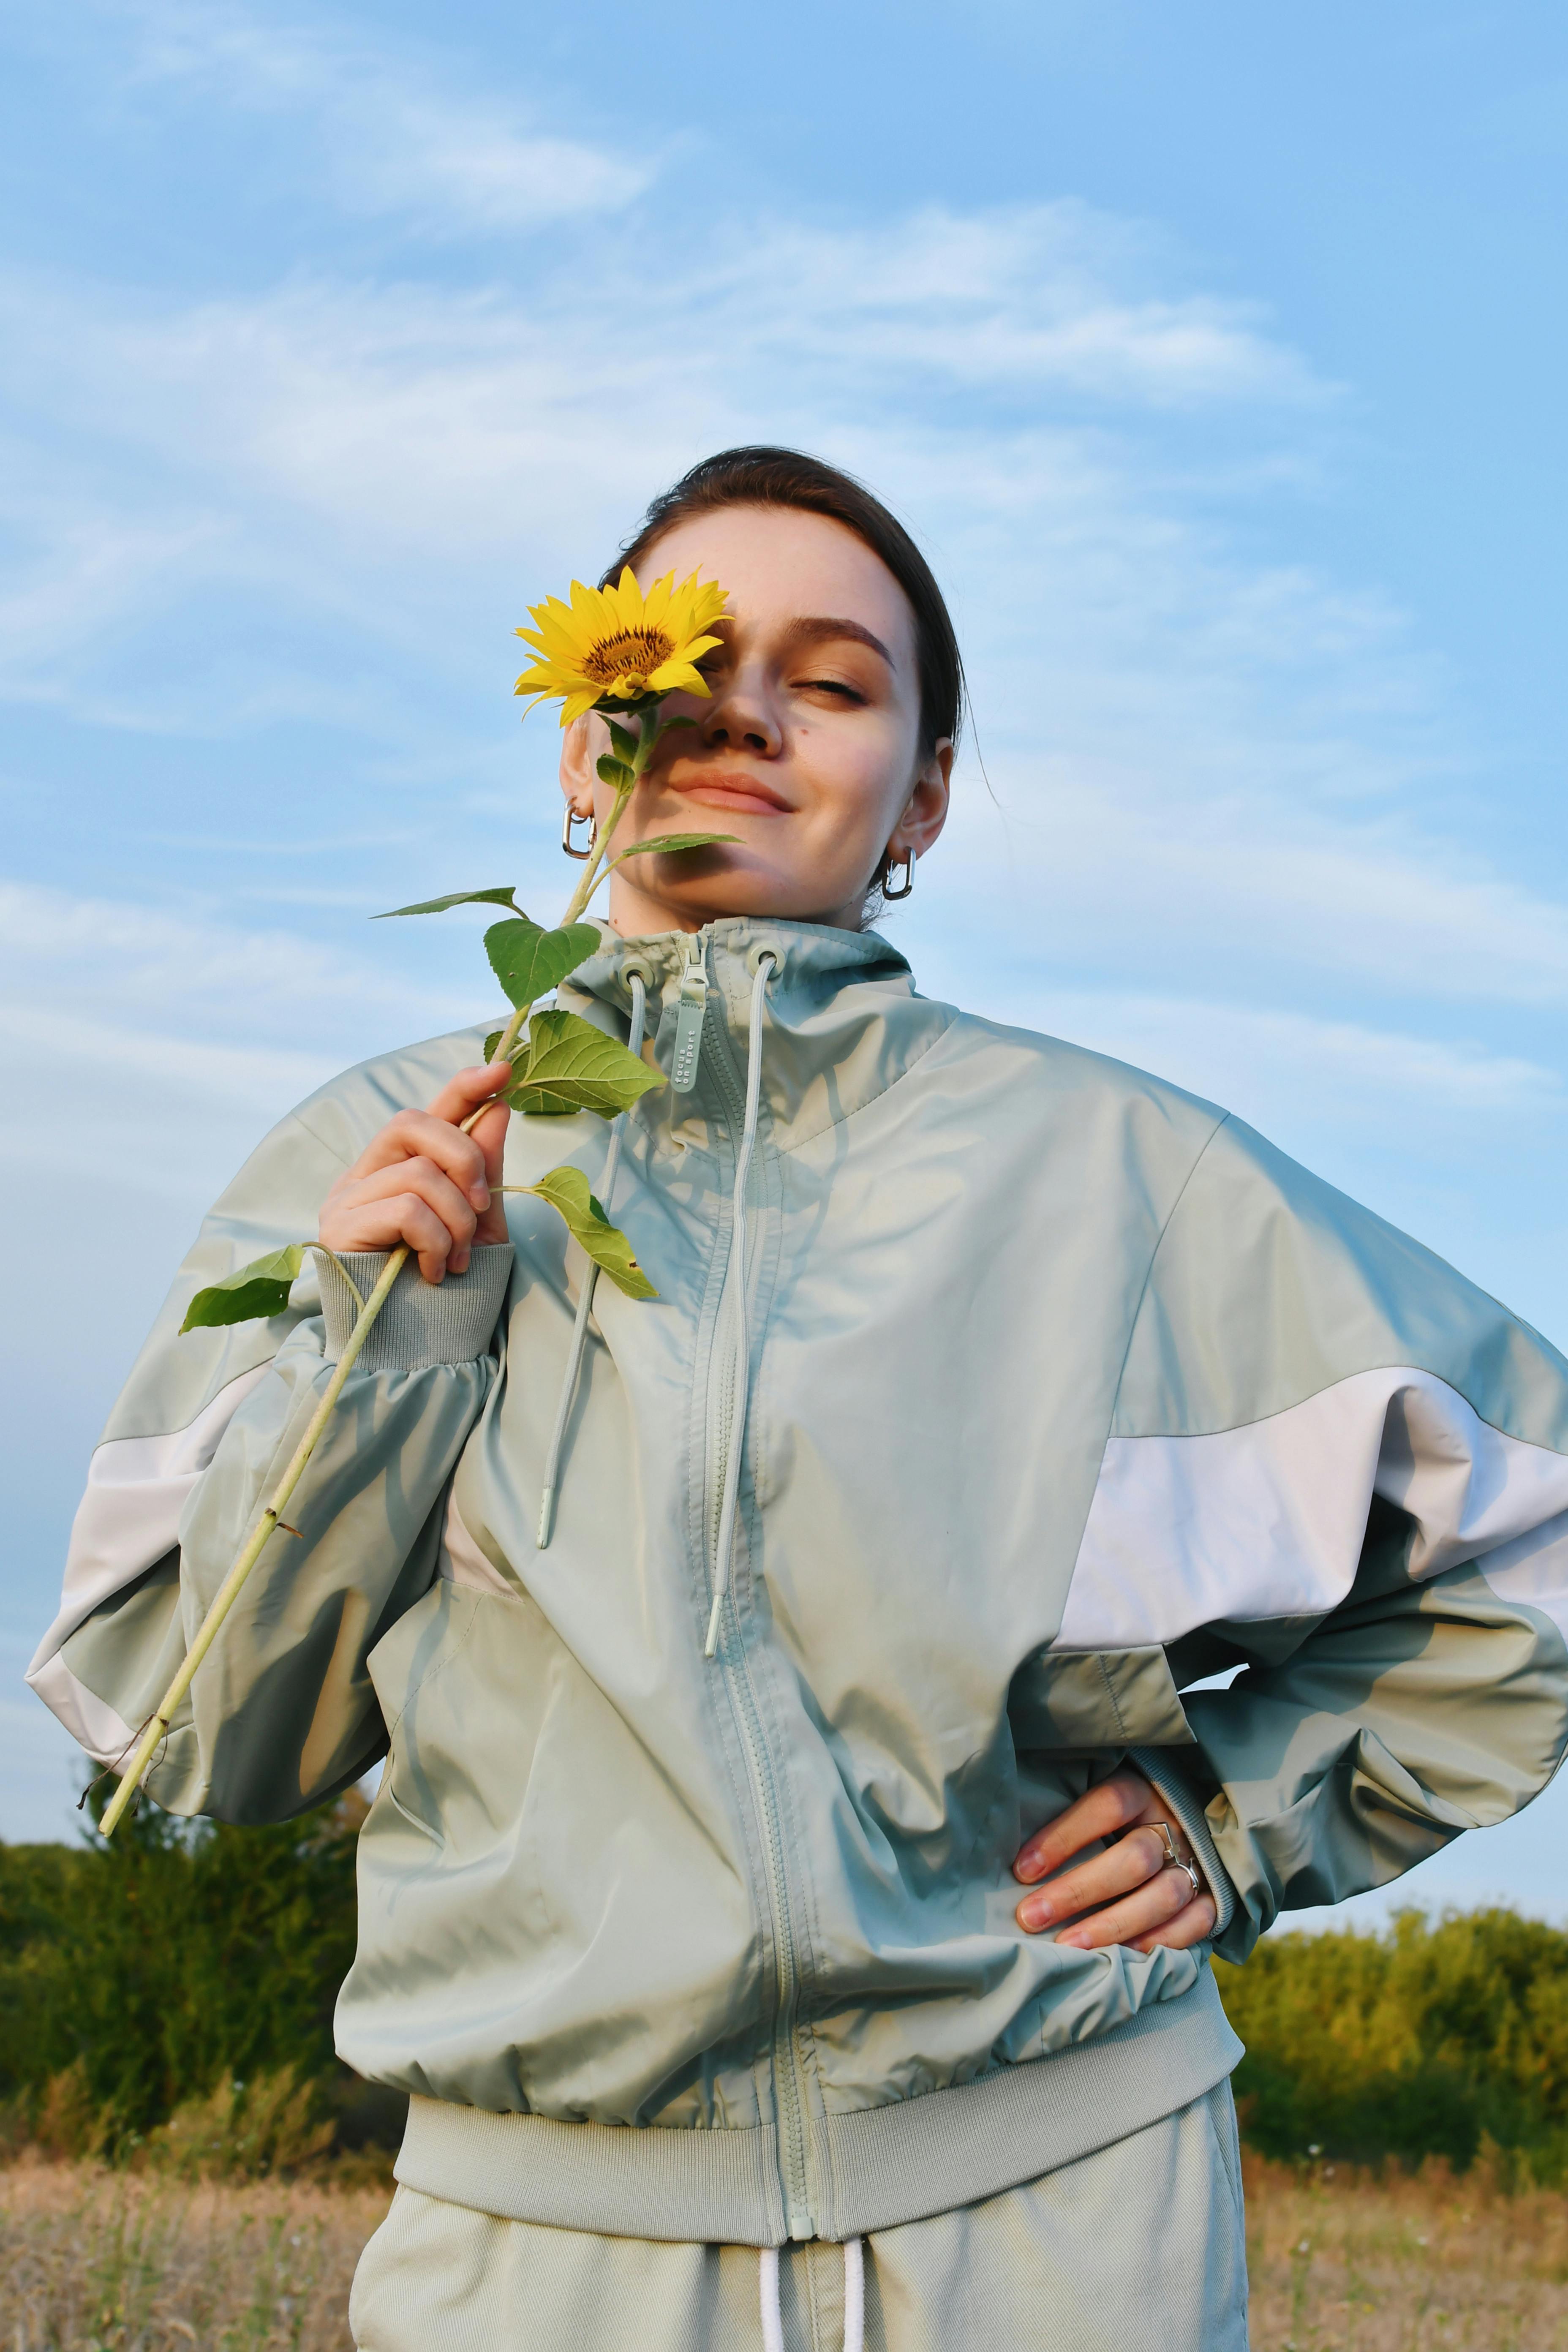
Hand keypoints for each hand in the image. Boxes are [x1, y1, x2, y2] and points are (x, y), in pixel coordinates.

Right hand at [318, 1063, 511, 1285]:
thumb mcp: (478, 1224)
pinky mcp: (338, 1229)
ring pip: (417, 1172)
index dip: (464, 1087)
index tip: (504, 1068)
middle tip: (483, 1208)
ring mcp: (345, 1200)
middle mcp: (364, 1175)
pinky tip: (435, 1272)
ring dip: (455, 1218)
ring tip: (457, 1259)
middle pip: (415, 1124)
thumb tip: (499, 1108)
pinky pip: (405, 1209)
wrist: (413, 1348)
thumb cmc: (444, 1287)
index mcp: (397, 1168)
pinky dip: (435, 1240)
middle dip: (465, 1159)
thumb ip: (484, 1169)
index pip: (429, 1111)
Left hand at [1012, 1769, 1216, 1953]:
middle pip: (1132, 1858)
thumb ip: (1067, 1823)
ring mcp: (1197, 1863)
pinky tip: (1123, 1957)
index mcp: (1142, 1792)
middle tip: (1031, 1917)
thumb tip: (1018, 1864)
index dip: (1064, 1836)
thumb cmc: (1118, 1822)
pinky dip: (1159, 1943)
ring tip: (1069, 1946)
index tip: (1022, 1870)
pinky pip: (1195, 1924)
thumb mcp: (1098, 1806)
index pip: (1107, 1805)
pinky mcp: (1214, 1898)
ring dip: (1113, 1925)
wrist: (1189, 1829)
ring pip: (1163, 1895)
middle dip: (1078, 1891)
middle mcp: (1173, 1826)